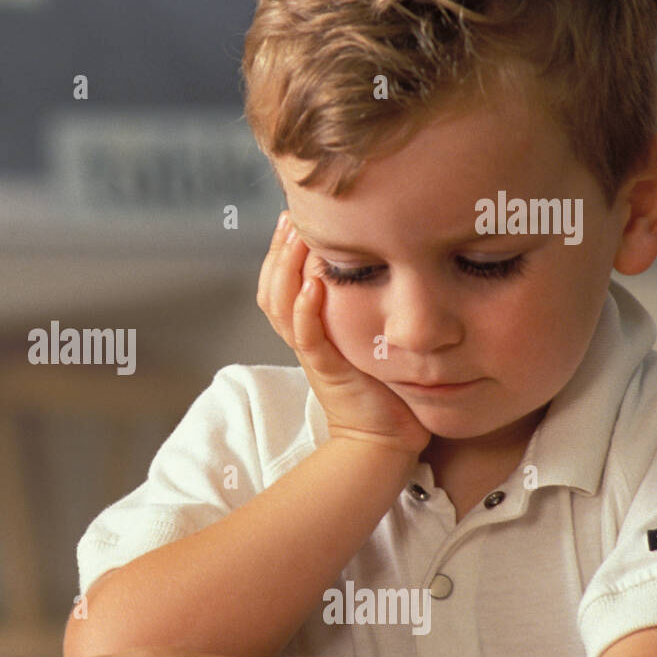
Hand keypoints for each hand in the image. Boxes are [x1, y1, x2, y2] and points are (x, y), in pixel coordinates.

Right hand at [257, 211, 430, 456]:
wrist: (385, 440)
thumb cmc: (385, 389)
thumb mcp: (370, 337)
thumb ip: (366, 306)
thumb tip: (381, 264)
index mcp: (310, 331)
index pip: (279, 284)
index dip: (280, 251)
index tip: (292, 218)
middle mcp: (305, 340)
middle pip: (271, 289)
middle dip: (279, 250)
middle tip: (289, 216)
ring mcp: (314, 355)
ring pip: (281, 306)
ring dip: (286, 269)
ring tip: (297, 238)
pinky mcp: (328, 371)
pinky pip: (307, 337)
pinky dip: (305, 310)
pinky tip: (312, 285)